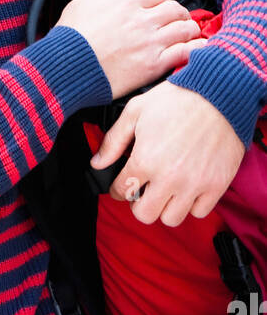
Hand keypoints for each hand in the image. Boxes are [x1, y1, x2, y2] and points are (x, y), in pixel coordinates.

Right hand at [57, 0, 201, 97]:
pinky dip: (194, 50)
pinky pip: (185, 53)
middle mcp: (142, 20)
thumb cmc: (71, 38)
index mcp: (126, 4)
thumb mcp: (82, 4)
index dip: (163, 2)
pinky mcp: (153, 65)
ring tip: (189, 36)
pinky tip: (195, 52)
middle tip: (180, 22)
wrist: (69, 64)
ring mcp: (150, 42)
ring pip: (186, 29)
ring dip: (190, 31)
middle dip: (180, 15)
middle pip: (176, 10)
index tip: (162, 9)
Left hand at [90, 79, 245, 223]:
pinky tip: (186, 187)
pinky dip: (191, 204)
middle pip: (145, 214)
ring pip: (171, 219)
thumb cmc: (175, 99)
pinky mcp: (216, 186)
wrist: (217, 95)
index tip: (120, 186)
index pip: (122, 191)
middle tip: (142, 189)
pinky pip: (199, 212)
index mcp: (145, 159)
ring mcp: (194, 184)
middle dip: (138, 203)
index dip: (117, 189)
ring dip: (165, 206)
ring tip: (164, 188)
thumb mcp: (135, 111)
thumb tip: (97, 163)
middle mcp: (169, 177)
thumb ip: (113, 140)